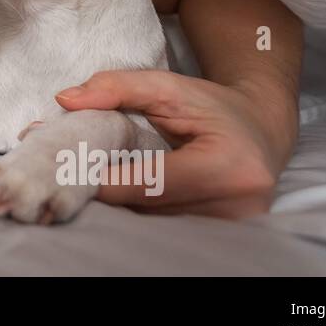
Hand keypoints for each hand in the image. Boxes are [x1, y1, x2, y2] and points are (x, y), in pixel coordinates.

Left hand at [53, 70, 297, 218]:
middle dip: (103, 191)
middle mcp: (235, 207)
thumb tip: (65, 99)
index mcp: (226, 167)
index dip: (101, 178)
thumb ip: (117, 87)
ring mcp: (231, 229)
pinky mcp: (223, 238)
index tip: (63, 167)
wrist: (262, 131)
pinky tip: (118, 192)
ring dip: (118, 205)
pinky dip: (138, 211)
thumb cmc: (215, 107)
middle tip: (65, 174)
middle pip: (147, 210)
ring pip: (151, 224)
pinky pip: (164, 227)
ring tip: (88, 179)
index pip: (148, 183)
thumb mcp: (169, 87)